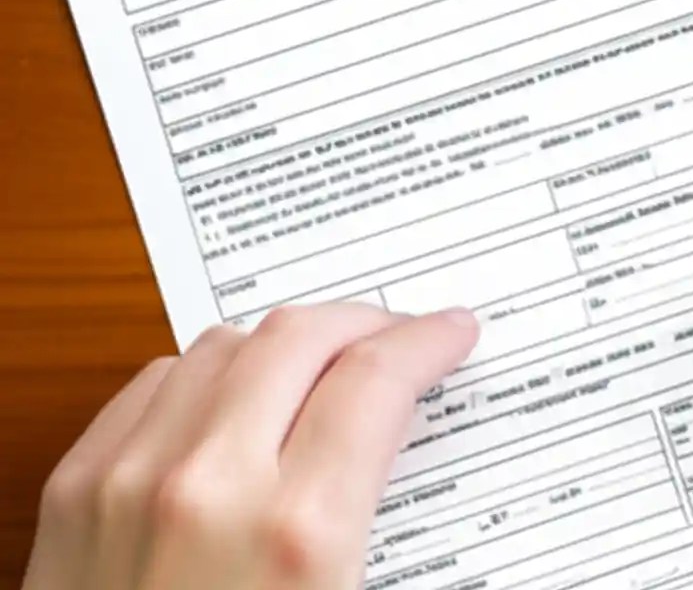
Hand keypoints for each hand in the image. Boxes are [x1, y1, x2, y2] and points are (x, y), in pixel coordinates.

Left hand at [22, 304, 477, 589]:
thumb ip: (386, 530)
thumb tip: (417, 458)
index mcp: (299, 536)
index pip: (378, 380)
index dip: (427, 341)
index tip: (451, 333)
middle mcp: (210, 484)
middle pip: (302, 336)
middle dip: (365, 321)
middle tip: (397, 336)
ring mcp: (131, 477)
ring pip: (225, 344)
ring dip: (286, 340)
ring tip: (321, 361)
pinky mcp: (77, 487)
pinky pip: (154, 381)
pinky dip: (209, 370)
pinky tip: (234, 395)